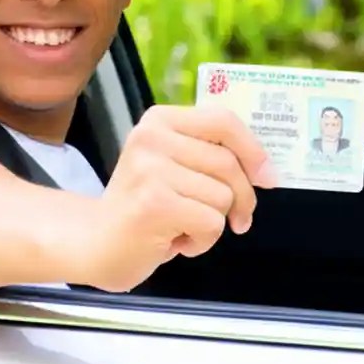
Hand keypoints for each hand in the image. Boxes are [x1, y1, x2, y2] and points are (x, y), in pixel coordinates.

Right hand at [85, 104, 277, 291]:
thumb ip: (211, 156)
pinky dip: (202, 241)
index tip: (267, 176)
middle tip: (238, 219)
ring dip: (214, 223)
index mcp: (160, 120)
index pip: (223, 120)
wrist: (96, 243)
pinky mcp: (154, 203)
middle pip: (228, 163)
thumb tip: (266, 168)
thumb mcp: (175, 166)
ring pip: (222, 196)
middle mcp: (152, 138)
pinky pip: (211, 223)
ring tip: (184, 226)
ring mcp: (150, 169)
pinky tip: (176, 241)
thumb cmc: (144, 206)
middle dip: (243, 197)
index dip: (254, 150)